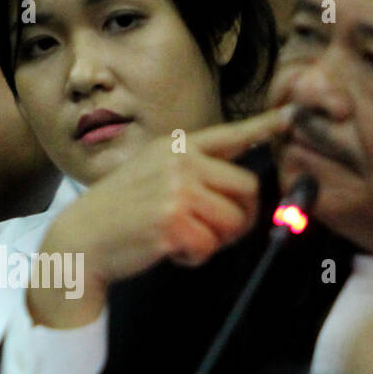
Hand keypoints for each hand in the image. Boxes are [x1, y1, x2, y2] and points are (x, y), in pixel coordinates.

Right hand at [28, 105, 294, 328]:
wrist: (80, 240)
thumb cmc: (119, 213)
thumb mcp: (152, 173)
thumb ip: (194, 171)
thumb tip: (244, 189)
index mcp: (177, 146)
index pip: (231, 134)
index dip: (266, 126)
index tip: (293, 116)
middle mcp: (180, 161)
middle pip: (248, 190)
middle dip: (238, 217)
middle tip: (209, 231)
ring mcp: (176, 190)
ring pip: (235, 221)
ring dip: (215, 240)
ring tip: (181, 237)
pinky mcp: (172, 221)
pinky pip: (211, 246)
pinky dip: (195, 257)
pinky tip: (169, 250)